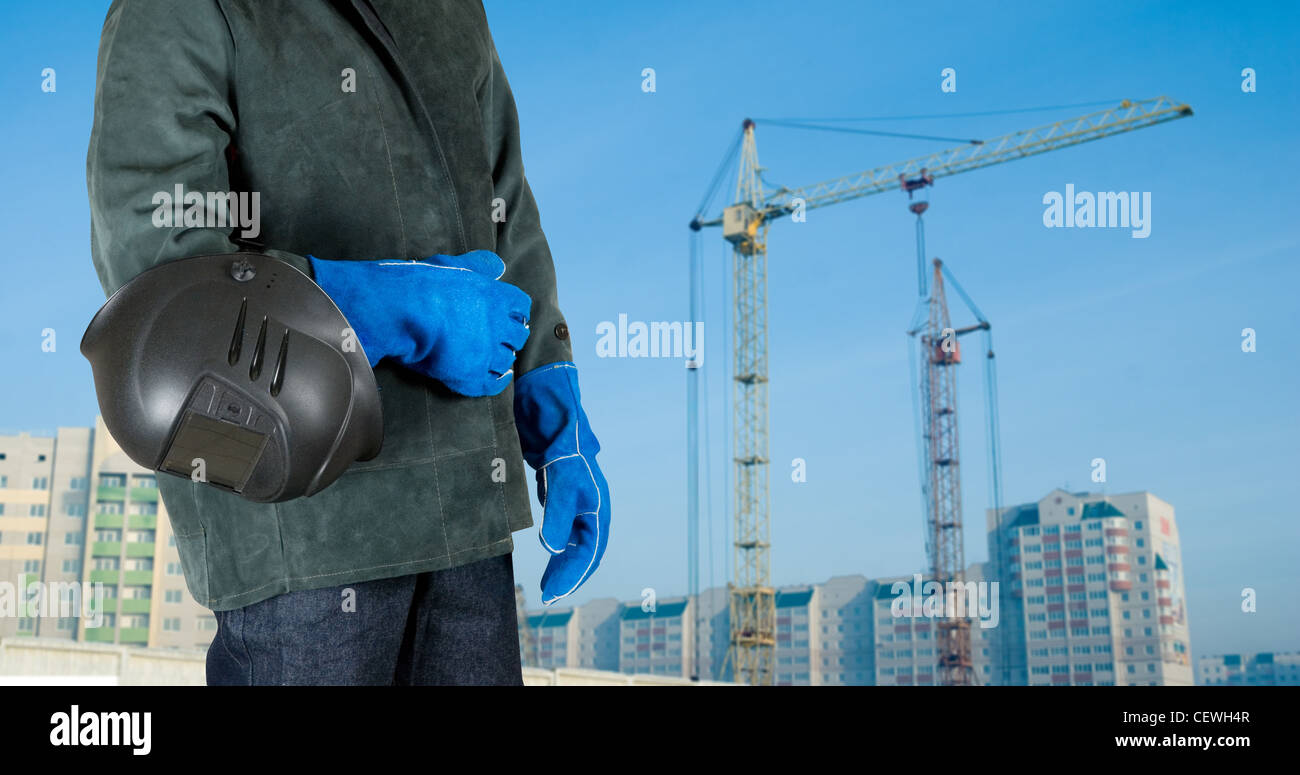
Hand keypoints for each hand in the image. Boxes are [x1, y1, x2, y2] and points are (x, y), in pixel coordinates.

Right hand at [308, 250, 529, 395]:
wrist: (398, 311)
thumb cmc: (419, 284)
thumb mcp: (451, 264)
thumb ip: (477, 264)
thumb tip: (497, 266)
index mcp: (495, 295)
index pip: (521, 306)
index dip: (514, 313)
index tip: (508, 317)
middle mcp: (496, 324)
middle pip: (518, 335)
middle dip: (510, 338)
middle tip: (499, 339)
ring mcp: (485, 352)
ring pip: (506, 360)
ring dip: (501, 359)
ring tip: (490, 358)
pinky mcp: (470, 375)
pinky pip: (492, 385)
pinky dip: (496, 383)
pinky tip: (495, 378)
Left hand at [513, 363, 609, 604]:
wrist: (551, 411)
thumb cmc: (562, 444)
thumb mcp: (560, 480)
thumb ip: (559, 514)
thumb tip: (555, 548)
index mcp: (598, 506)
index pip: (589, 551)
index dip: (572, 574)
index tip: (551, 594)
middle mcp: (592, 506)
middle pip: (586, 549)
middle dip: (569, 574)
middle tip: (549, 595)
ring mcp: (578, 500)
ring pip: (576, 540)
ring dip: (564, 562)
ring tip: (548, 583)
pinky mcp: (563, 494)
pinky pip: (566, 528)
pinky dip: (558, 544)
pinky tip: (549, 550)